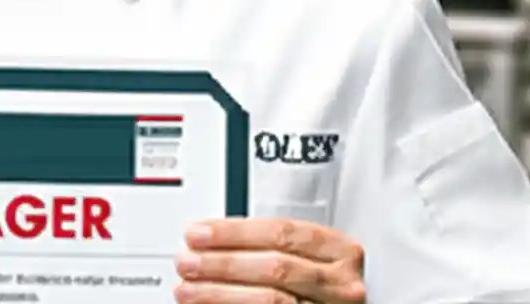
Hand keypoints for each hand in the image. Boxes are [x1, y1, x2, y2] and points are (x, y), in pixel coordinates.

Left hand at [174, 218, 365, 303]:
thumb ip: (267, 247)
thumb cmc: (314, 283)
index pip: (281, 232)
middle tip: (187, 261)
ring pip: (271, 299)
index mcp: (340, 251)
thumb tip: (207, 243)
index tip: (198, 233)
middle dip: (223, 263)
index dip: (234, 233)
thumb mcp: (304, 257)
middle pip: (274, 266)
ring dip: (221, 292)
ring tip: (188, 289)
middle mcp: (342, 283)